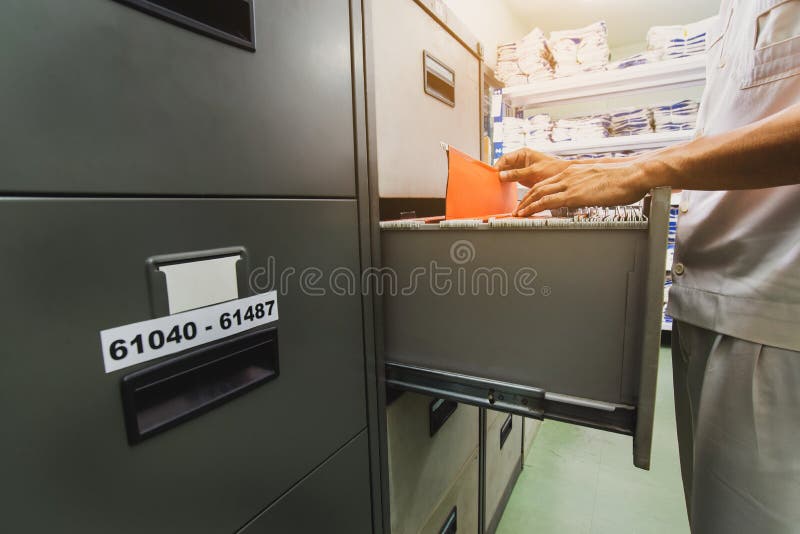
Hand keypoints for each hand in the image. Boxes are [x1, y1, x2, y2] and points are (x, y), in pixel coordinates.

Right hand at [495, 148, 570, 187]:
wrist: (564, 176)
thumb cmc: (554, 169)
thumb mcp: (534, 171)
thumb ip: (517, 173)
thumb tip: (502, 175)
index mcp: (523, 154)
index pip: (505, 158)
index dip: (498, 166)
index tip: (493, 175)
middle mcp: (521, 160)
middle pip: (504, 166)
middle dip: (498, 173)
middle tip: (492, 182)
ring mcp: (522, 169)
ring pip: (507, 174)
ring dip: (502, 180)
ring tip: (496, 187)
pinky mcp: (524, 178)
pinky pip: (512, 180)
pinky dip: (507, 185)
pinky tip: (504, 189)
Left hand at [513, 161, 651, 215]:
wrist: (633, 173)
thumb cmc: (624, 178)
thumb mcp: (601, 179)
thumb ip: (591, 185)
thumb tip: (591, 193)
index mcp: (575, 170)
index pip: (549, 181)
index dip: (536, 191)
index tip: (529, 199)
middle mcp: (569, 174)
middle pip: (539, 186)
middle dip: (526, 198)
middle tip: (519, 208)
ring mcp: (570, 183)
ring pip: (539, 193)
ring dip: (526, 204)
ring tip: (518, 213)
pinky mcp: (574, 194)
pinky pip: (547, 201)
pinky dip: (534, 207)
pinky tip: (527, 213)